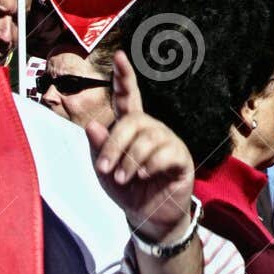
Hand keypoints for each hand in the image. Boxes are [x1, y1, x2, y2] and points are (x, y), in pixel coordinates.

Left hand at [86, 51, 195, 242]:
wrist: (148, 217)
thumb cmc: (126, 190)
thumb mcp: (104, 171)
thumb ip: (98, 148)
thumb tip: (92, 124)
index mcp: (130, 127)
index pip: (127, 97)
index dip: (124, 77)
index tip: (119, 56)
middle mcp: (151, 128)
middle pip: (134, 120)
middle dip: (115, 143)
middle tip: (103, 169)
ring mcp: (168, 141)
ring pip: (148, 137)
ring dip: (130, 160)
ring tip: (122, 178)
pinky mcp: (181, 157)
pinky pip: (166, 151)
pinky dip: (151, 164)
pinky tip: (145, 175)